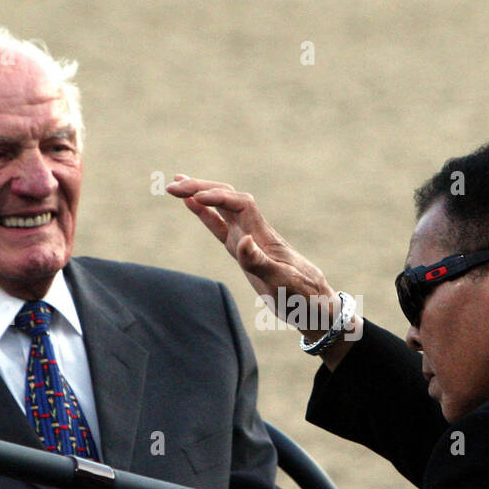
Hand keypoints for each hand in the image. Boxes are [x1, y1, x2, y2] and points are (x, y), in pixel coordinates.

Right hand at [167, 175, 341, 339]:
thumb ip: (260, 262)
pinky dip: (205, 214)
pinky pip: (221, 226)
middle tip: (173, 185)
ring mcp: (248, 239)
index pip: (239, 204)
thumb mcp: (282, 282)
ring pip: (221, 208)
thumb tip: (243, 240)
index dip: (218, 197)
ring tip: (175, 186)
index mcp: (263, 237)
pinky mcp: (243, 250)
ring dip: (200, 195)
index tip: (195, 197)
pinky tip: (192, 204)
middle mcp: (254, 232)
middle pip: (227, 198)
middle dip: (201, 188)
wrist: (315, 304)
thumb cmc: (302, 295)